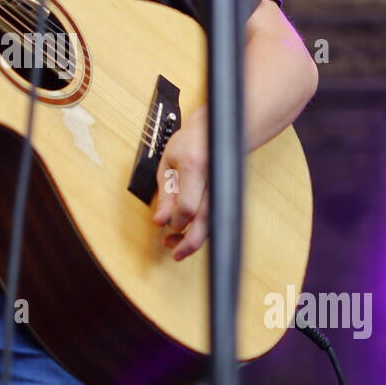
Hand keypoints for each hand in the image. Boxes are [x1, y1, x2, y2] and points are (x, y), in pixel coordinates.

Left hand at [152, 107, 208, 260]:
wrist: (217, 130)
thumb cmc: (190, 142)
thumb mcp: (168, 162)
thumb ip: (165, 193)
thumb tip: (160, 221)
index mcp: (195, 166)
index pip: (187, 206)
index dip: (175, 220)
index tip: (163, 224)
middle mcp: (212, 180)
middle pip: (205, 220)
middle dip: (189, 242)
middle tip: (174, 253)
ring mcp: (222, 188)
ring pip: (212, 224)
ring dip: (194, 240)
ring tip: (175, 247)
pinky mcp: (225, 196)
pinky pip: (214, 219)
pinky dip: (200, 231)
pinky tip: (187, 235)